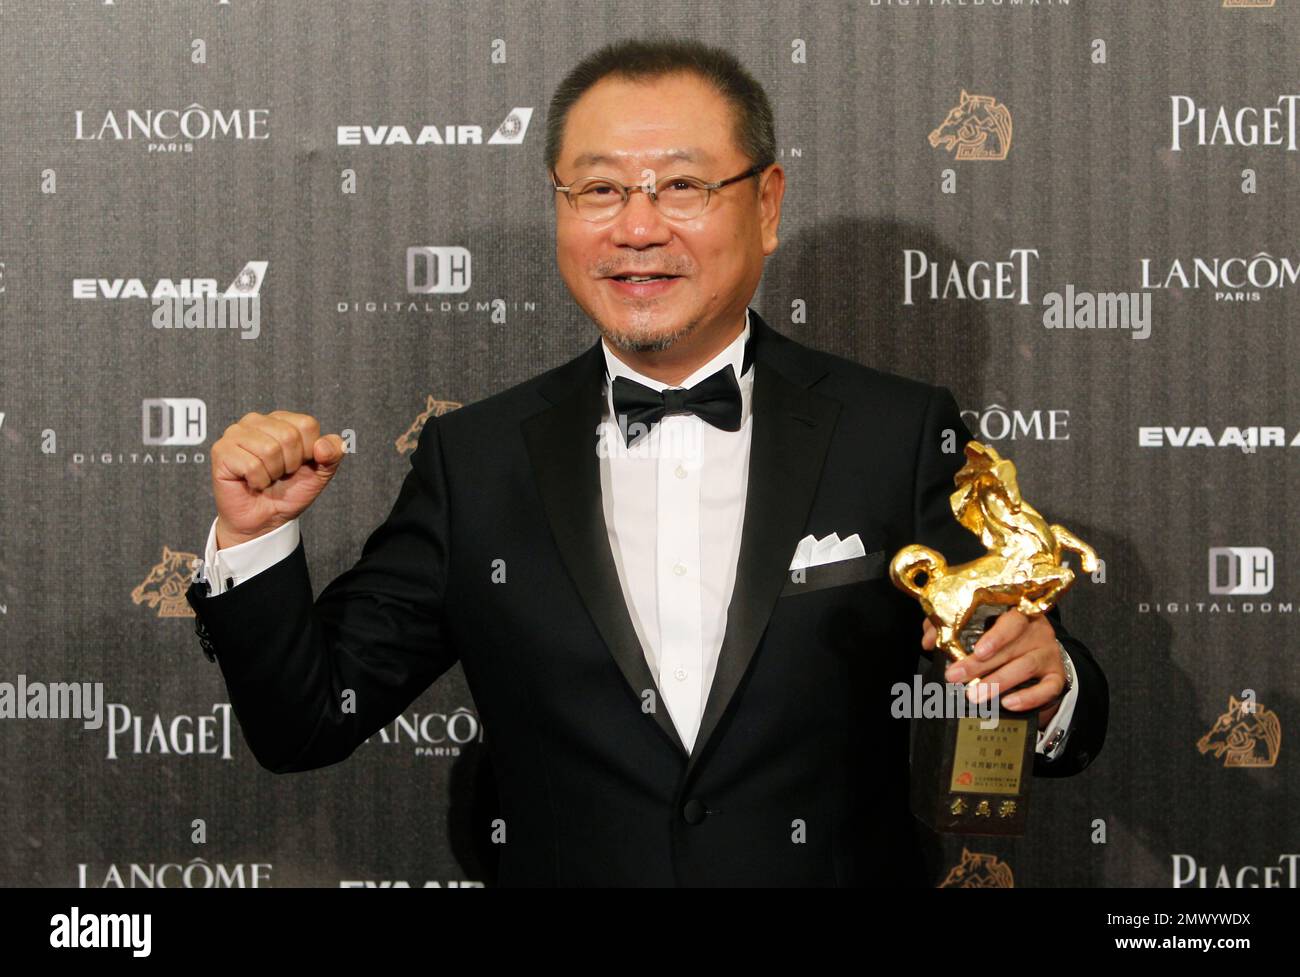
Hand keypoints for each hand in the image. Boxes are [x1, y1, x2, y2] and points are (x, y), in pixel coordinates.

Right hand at [210, 410, 345, 548]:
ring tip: (266, 477)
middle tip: (280, 474)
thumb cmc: (289, 492)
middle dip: (291, 464)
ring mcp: (235, 433)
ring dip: (273, 473)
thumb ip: (333, 453)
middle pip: (288, 436)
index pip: (307, 424)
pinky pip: (251, 465)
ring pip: (269, 449)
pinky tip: (252, 482)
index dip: (309, 452)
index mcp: (281, 420)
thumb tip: (322, 446)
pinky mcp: (221, 451)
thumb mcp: (321, 472)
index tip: (298, 465)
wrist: (265, 520)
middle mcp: (256, 421)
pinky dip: (258, 481)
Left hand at [921, 609, 1064, 725]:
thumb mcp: (976, 628)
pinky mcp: (1057, 676)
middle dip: (980, 665)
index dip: (994, 635)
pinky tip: (1009, 703)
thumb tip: (928, 640)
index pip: (1009, 618)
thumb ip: (948, 628)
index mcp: (1016, 612)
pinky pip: (1048, 688)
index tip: (976, 650)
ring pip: (1025, 666)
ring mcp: (1048, 652)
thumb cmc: (1001, 639)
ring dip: (998, 682)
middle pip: (1011, 646)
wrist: (1037, 657)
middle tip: (956, 677)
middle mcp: (1036, 630)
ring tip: (975, 695)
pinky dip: (1029, 697)